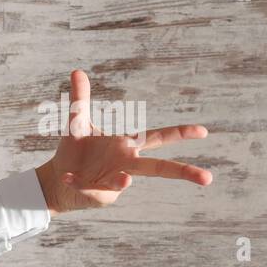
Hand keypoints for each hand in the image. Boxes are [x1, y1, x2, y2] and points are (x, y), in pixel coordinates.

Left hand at [36, 69, 211, 213]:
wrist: (58, 177)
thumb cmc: (78, 150)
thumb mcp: (78, 122)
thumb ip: (81, 99)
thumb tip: (77, 71)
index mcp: (128, 145)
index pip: (159, 138)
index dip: (180, 133)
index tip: (203, 131)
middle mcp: (126, 164)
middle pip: (158, 168)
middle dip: (181, 171)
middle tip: (208, 178)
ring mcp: (113, 181)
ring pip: (123, 182)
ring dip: (123, 181)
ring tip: (127, 179)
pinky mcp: (96, 194)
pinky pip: (87, 187)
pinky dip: (77, 182)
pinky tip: (68, 177)